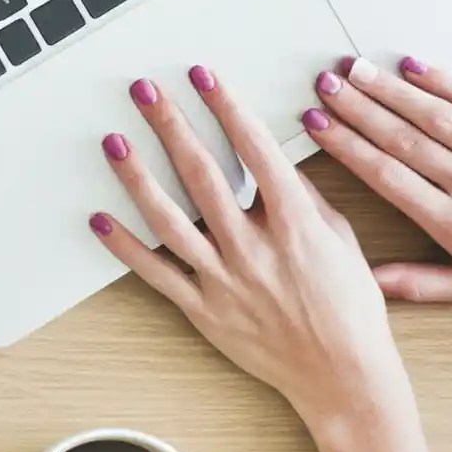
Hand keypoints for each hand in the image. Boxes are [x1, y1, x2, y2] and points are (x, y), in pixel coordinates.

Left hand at [88, 68, 414, 430]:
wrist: (342, 375)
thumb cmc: (350, 308)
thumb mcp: (341, 239)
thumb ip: (304, 197)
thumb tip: (274, 160)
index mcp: (294, 224)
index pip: (254, 150)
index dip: (226, 106)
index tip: (204, 77)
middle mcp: (254, 247)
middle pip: (202, 174)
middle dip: (171, 125)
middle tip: (146, 93)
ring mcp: (224, 280)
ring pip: (169, 219)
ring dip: (137, 177)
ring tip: (115, 142)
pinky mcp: (203, 309)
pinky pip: (156, 273)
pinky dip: (126, 247)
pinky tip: (102, 219)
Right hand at [302, 56, 451, 305]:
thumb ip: (423, 284)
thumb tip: (372, 281)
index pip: (388, 175)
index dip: (347, 146)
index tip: (318, 125)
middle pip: (403, 138)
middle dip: (358, 108)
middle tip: (325, 85)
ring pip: (436, 116)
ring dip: (391, 90)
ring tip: (356, 69)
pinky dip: (447, 83)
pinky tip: (417, 67)